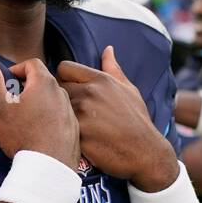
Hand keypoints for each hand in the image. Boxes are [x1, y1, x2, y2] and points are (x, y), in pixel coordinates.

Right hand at [0, 51, 79, 166]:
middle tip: (15, 101)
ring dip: (42, 101)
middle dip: (29, 85)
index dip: (18, 69)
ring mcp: (71, 111)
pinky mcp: (75, 128)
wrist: (47, 167)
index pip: (32, 63)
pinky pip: (62, 115)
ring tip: (28, 118)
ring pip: (54, 98)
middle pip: (45, 80)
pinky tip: (41, 131)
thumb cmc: (21, 134)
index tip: (9, 81)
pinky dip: (52, 117)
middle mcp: (62, 94)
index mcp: (44, 83)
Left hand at [58, 47, 176, 190]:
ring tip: (73, 124)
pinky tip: (76, 138)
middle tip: (72, 110)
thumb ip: (113, 69)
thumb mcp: (129, 90)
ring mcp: (82, 114)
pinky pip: (60, 127)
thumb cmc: (137, 121)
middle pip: (57, 87)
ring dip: (61, 115)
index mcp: (100, 80)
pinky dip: (65, 132)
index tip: (71, 89)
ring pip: (57, 108)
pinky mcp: (78, 134)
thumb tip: (108, 49)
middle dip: (61, 97)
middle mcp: (89, 93)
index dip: (64, 78)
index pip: (64, 68)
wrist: (145, 153)